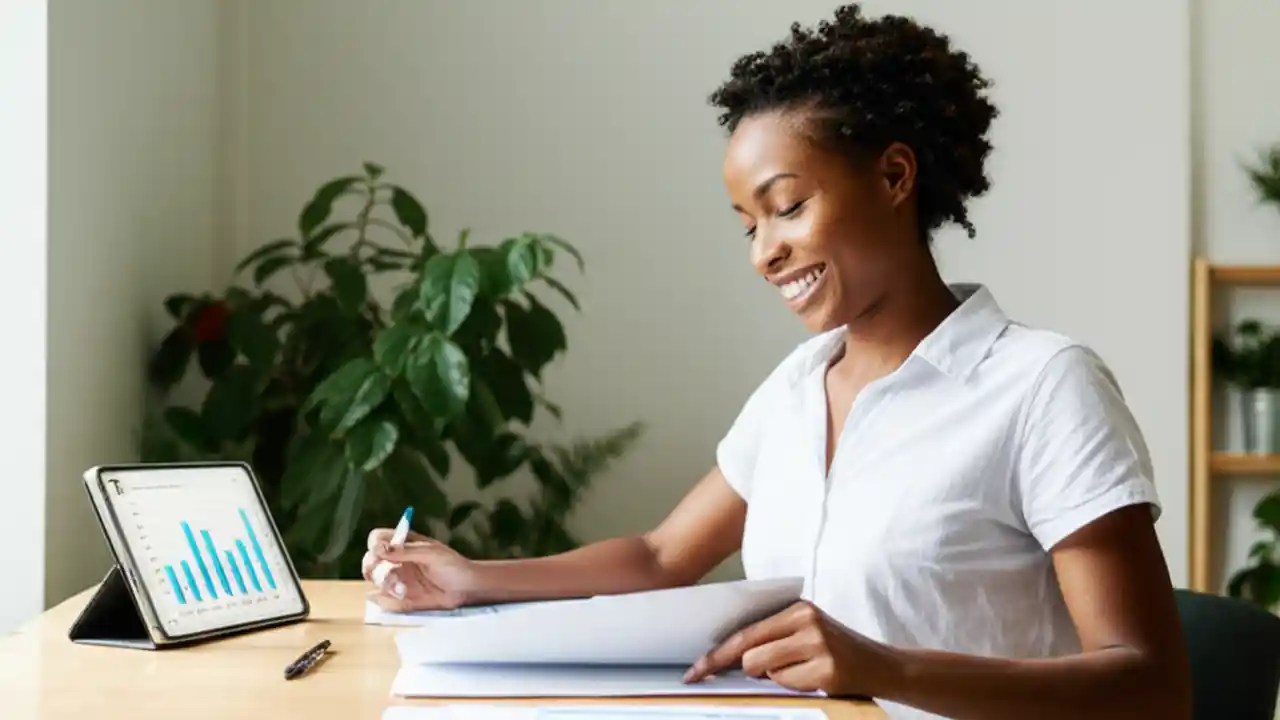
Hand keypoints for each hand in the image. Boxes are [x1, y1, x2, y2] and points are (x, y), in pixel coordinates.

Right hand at [361, 528, 479, 611]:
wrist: (466, 588)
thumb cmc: (452, 565)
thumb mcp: (431, 553)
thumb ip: (405, 551)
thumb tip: (378, 548)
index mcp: (402, 545)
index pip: (377, 539)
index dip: (374, 545)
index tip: (381, 553)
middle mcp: (395, 561)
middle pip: (370, 562)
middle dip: (375, 569)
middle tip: (390, 576)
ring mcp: (396, 580)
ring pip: (375, 582)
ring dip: (384, 585)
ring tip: (402, 591)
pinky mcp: (400, 599)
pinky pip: (384, 602)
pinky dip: (386, 602)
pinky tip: (399, 599)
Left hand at [683, 600, 899, 696]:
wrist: (883, 666)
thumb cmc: (837, 652)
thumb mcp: (805, 634)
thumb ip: (772, 639)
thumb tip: (731, 658)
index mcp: (797, 608)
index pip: (745, 632)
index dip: (716, 654)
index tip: (694, 671)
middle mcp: (806, 620)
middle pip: (748, 652)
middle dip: (745, 669)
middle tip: (756, 675)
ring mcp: (818, 645)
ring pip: (764, 670)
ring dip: (774, 678)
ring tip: (801, 671)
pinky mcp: (826, 670)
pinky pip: (786, 684)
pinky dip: (793, 687)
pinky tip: (815, 679)